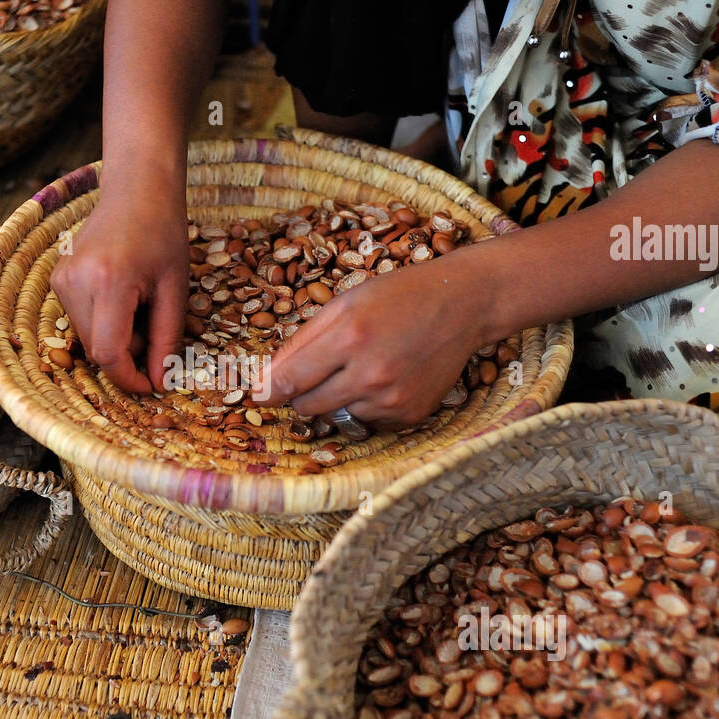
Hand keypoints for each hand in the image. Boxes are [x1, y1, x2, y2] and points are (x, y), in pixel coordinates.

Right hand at [50, 185, 189, 393]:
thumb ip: (166, 340)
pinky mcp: (57, 279)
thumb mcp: (175, 290)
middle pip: (97, 349)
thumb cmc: (163, 235)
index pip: (108, 353)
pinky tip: (123, 297)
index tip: (152, 385)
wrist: (136, 191)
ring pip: (88, 338)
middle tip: (155, 328)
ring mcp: (61, 279)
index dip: (130, 378)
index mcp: (109, 282)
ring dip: (117, 337)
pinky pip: (81, 320)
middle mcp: (75, 282)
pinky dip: (104, 322)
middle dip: (128, 354)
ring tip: (140, 306)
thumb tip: (159, 383)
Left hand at [262, 255, 495, 427]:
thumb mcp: (344, 304)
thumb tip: (266, 379)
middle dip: (303, 392)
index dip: (266, 391)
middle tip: (321, 368)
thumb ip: (301, 342)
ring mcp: (392, 400)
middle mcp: (370, 375)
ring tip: (365, 365)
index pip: (289, 381)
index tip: (255, 396)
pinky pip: (367, 422)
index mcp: (348, 338)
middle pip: (307, 406)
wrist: (463, 305)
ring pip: (336, 415)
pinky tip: (386, 378)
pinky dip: (367, 405)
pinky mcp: (409, 415)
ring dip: (338, 397)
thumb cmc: (398, 297)